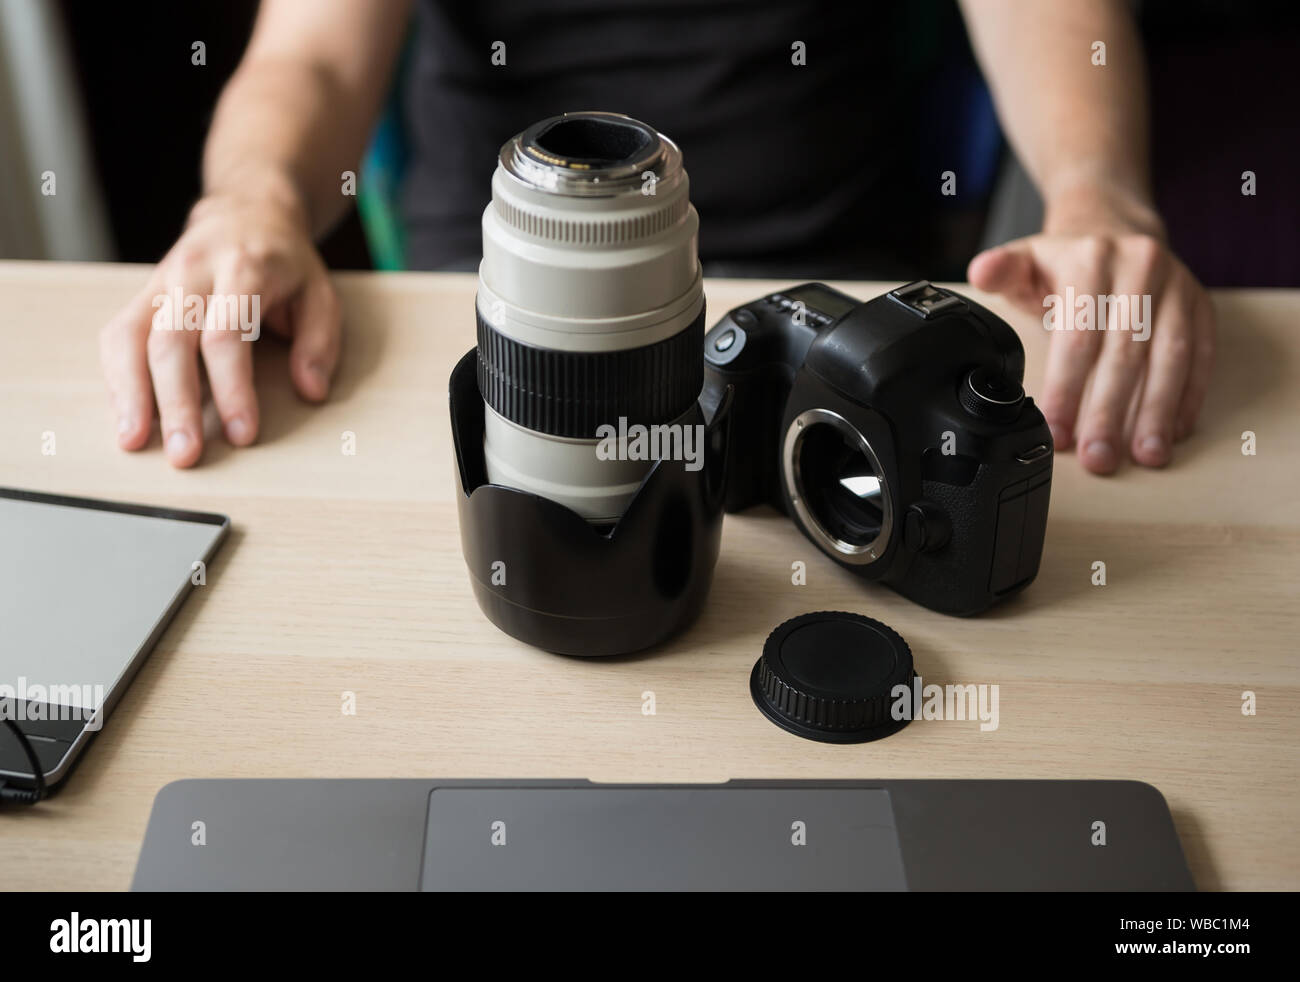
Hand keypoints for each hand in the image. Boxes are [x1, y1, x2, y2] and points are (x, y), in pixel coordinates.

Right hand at [99, 172, 341, 466]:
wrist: (245, 212)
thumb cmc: (286, 263)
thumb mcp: (321, 293)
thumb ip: (319, 342)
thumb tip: (310, 390)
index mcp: (244, 270)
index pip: (229, 335)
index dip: (233, 388)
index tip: (242, 433)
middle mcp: (194, 273)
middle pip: (173, 341)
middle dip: (177, 403)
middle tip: (185, 454)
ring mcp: (160, 283)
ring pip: (131, 337)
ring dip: (130, 395)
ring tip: (134, 442)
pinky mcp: (141, 296)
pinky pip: (117, 336)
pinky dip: (116, 378)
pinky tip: (125, 416)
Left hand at [967, 185, 1214, 474]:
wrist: (1114, 227)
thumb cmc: (1065, 260)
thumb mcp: (1025, 261)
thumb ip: (1001, 272)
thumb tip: (981, 272)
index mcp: (1091, 259)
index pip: (1078, 336)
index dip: (1068, 389)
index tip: (1058, 432)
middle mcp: (1140, 267)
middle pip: (1125, 351)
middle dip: (1110, 412)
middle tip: (1099, 457)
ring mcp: (1177, 286)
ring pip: (1171, 356)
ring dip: (1158, 411)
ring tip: (1146, 455)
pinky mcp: (1201, 304)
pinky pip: (1203, 354)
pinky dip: (1190, 395)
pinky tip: (1175, 430)